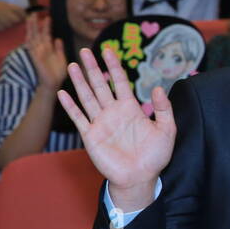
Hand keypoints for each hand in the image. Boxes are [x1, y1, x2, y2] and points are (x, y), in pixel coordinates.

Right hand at [24, 12, 67, 88]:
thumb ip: (59, 48)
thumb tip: (58, 39)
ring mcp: (37, 53)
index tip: (47, 17)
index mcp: (48, 48)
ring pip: (33, 37)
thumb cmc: (57, 72)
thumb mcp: (61, 58)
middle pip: (36, 34)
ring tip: (31, 18)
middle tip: (34, 13)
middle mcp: (41, 49)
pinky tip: (30, 33)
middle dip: (35, 24)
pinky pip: (31, 47)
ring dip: (32, 28)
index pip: (45, 34)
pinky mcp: (35, 58)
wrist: (53, 83)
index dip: (46, 26)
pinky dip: (30, 40)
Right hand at [56, 46, 176, 201]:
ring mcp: (101, 123)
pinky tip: (63, 93)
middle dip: (93, 68)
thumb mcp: (166, 130)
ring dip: (79, 81)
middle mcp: (113, 112)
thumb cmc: (155, 156)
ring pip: (87, 97)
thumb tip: (158, 87)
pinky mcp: (91, 136)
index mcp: (130, 109)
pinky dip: (70, 106)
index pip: (120, 82)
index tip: (108, 51)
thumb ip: (164, 109)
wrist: (140, 178)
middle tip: (85, 50)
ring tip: (72, 65)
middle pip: (100, 85)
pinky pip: (78, 118)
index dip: (114, 66)